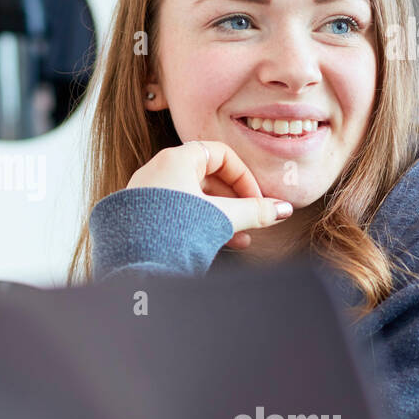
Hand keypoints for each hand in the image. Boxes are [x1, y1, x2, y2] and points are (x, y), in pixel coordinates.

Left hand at [125, 140, 291, 249]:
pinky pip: (178, 212)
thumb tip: (284, 209)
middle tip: (252, 220)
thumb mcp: (222, 218)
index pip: (220, 155)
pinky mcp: (142, 215)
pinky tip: (218, 244)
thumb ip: (255, 211)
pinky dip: (201, 223)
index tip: (257, 200)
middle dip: (235, 201)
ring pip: (194, 199)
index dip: (244, 177)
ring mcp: (148, 194)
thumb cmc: (175, 232)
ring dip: (222, 217)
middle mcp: (158, 171)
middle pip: (208, 178)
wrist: (134, 264)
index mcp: (175, 160)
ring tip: (241, 239)